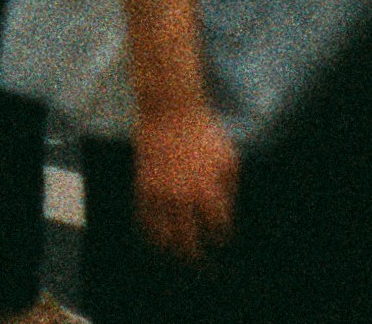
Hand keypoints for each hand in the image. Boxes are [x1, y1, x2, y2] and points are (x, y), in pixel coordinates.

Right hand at [133, 103, 238, 261]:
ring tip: (173, 252)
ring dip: (169, 248)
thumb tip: (225, 210)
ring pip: (162, 235)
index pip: (218, 230)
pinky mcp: (142, 184)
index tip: (218, 239)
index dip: (220, 237)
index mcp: (209, 192)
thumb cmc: (205, 133)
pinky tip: (153, 235)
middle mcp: (184, 198)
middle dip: (194, 255)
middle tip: (198, 260)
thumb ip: (229, 189)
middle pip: (188, 241)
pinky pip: (143, 216)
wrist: (169, 111)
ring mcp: (160, 192)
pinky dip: (148, 230)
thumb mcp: (229, 159)